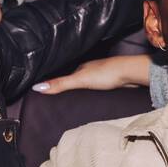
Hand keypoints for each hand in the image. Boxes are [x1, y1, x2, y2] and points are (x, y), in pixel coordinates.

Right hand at [32, 54, 150, 93]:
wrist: (130, 72)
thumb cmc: (105, 74)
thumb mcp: (79, 80)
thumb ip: (60, 84)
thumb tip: (37, 87)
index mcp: (82, 67)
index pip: (67, 76)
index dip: (60, 84)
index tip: (52, 91)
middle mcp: (92, 69)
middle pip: (79, 79)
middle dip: (74, 87)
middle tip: (66, 98)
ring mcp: (104, 74)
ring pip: (92, 82)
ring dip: (86, 89)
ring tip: (80, 99)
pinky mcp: (115, 81)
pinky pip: (103, 87)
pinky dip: (98, 91)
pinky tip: (99, 96)